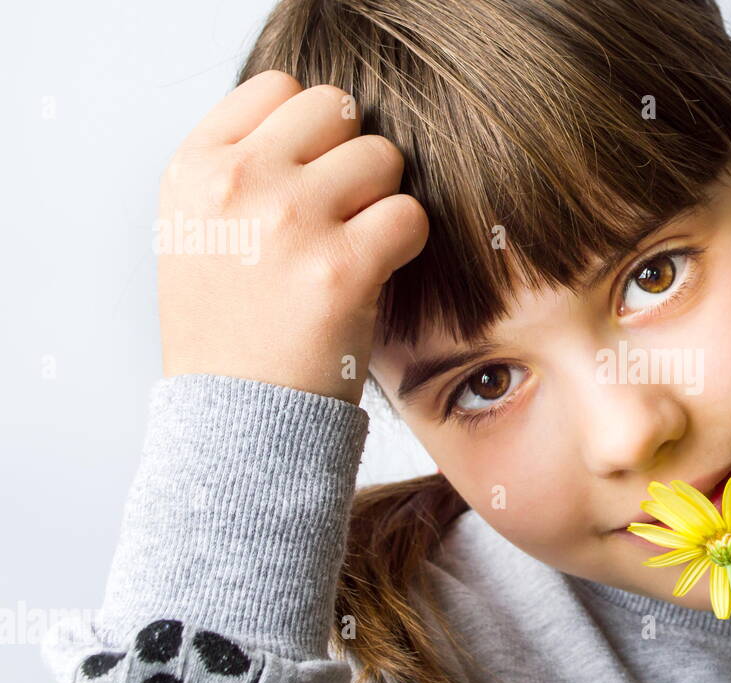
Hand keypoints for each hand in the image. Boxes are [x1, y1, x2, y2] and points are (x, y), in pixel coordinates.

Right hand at [156, 69, 427, 404]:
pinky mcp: (341, 267)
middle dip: (353, 156)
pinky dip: (408, 243)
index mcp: (194, 168)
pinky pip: (410, 216)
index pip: (280, 88)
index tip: (309, 178)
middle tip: (343, 215)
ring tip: (356, 249)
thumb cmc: (231, 331)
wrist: (237, 421)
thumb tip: (322, 127)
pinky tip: (378, 274)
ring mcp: (289, 220)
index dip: (311, 130)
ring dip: (383, 200)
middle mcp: (236, 182)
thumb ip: (244, 170)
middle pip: (339, 110)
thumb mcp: (199, 234)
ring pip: (383, 158)